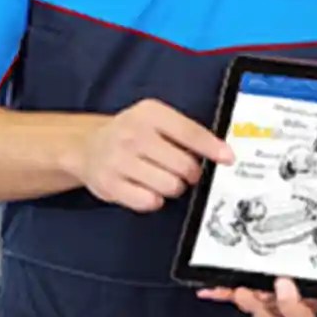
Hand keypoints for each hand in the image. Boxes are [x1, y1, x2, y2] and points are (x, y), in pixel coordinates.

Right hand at [75, 99, 233, 212]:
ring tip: (163, 177)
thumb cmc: (132, 133)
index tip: (228, 158)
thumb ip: (185, 131)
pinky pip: (149, 202)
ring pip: (169, 186)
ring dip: (174, 187)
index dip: (212, 148)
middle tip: (186, 171)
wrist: (87, 145)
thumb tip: (220, 152)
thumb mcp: (156, 119)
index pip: (189, 132)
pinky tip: (147, 188)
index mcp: (150, 113)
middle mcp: (133, 134)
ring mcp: (119, 160)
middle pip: (184, 165)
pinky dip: (154, 200)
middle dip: (191, 173)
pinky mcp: (110, 184)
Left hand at [198, 266, 316, 316]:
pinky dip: (223, 291)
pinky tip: (210, 286)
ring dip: (254, 303)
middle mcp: (307, 301)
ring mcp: (279, 298)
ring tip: (247, 288)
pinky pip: (239, 294)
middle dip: (290, 304)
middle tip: (285, 284)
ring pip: (267, 312)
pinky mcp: (256, 290)